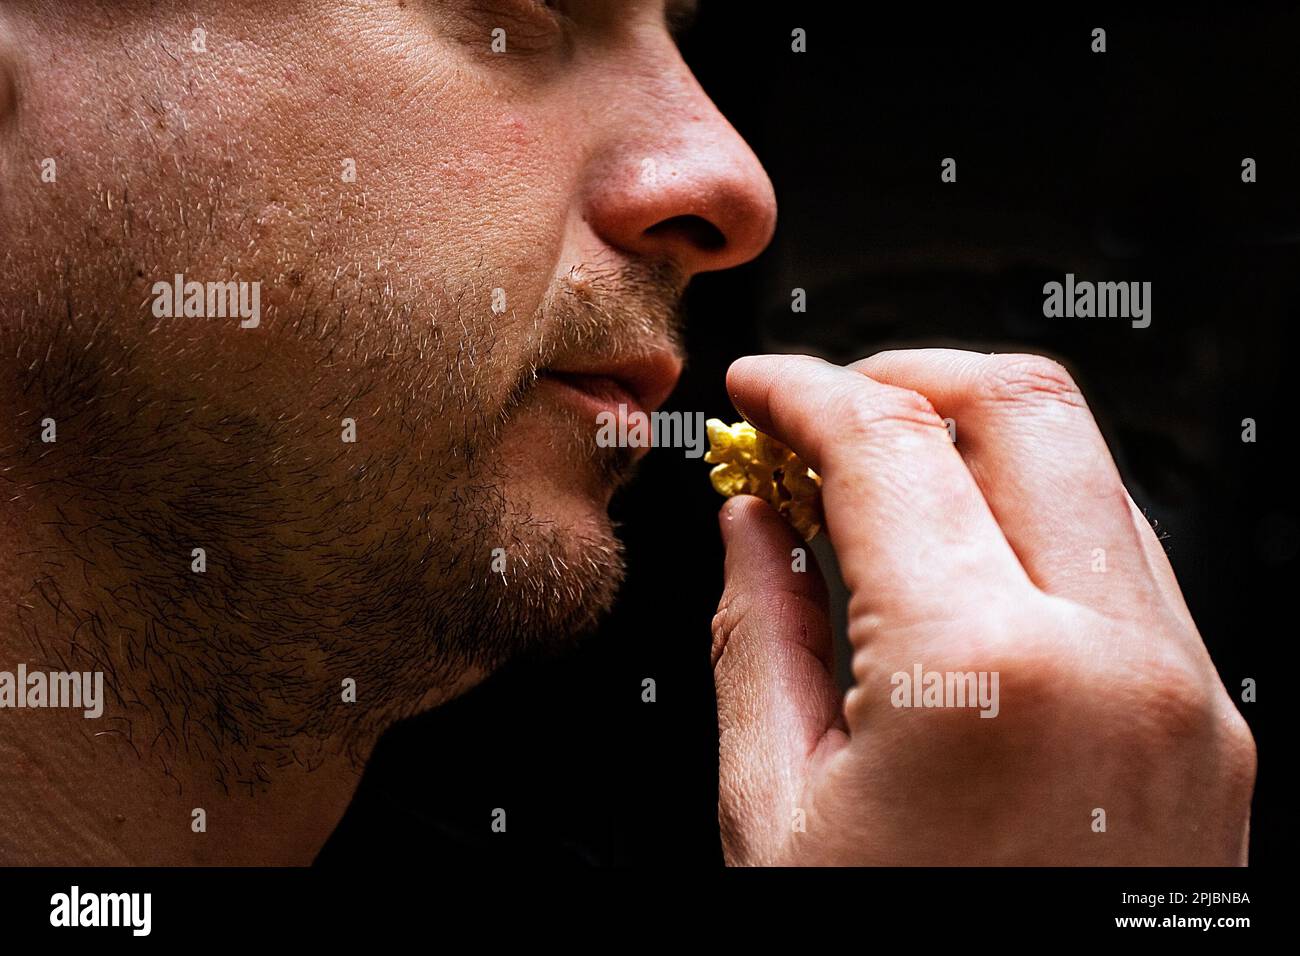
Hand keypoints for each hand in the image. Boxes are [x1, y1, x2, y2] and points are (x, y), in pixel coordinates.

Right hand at [712, 349, 1255, 864]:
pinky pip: (1128, 567)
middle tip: (827, 415)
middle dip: (908, 378)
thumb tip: (752, 525)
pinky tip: (965, 574)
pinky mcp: (1209, 732)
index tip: (760, 391)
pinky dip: (1038, 529)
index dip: (803, 391)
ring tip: (887, 498)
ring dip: (979, 449)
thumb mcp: (778, 813)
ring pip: (1092, 474)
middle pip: (1026, 406)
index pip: (888, 444)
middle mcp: (1115, 665)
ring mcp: (1183, 697)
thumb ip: (758, 640)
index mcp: (984, 677)